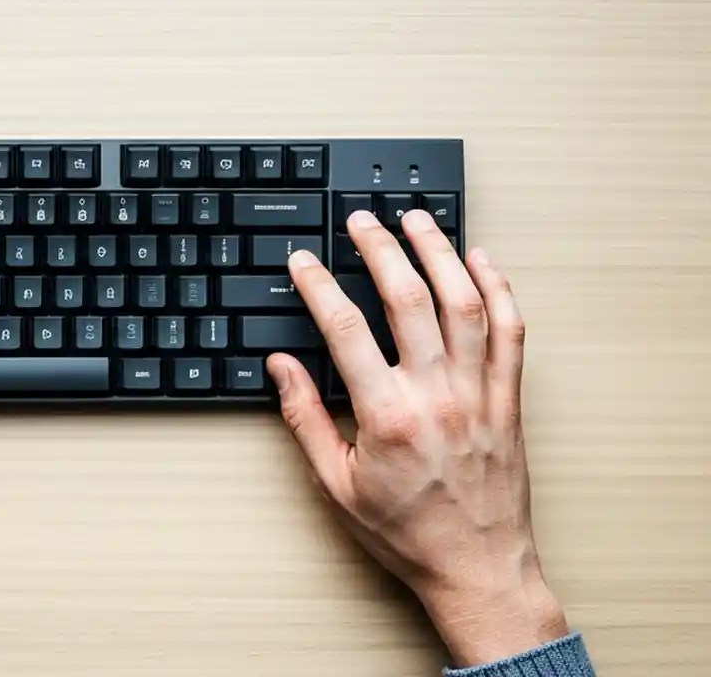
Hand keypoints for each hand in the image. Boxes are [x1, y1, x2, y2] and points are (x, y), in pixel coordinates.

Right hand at [267, 210, 567, 666]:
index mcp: (386, 416)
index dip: (318, 286)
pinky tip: (481, 261)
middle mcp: (435, 395)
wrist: (477, 570)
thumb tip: (281, 368)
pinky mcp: (507, 399)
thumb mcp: (335, 485)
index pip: (344, 329)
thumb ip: (304, 419)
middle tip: (360, 221)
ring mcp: (478, 393)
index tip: (304, 262)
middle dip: (379, 249)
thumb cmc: (407, 535)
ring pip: (462, 303)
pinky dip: (499, 289)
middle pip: (407, 299)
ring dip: (439, 253)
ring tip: (417, 221)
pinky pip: (510, 331)